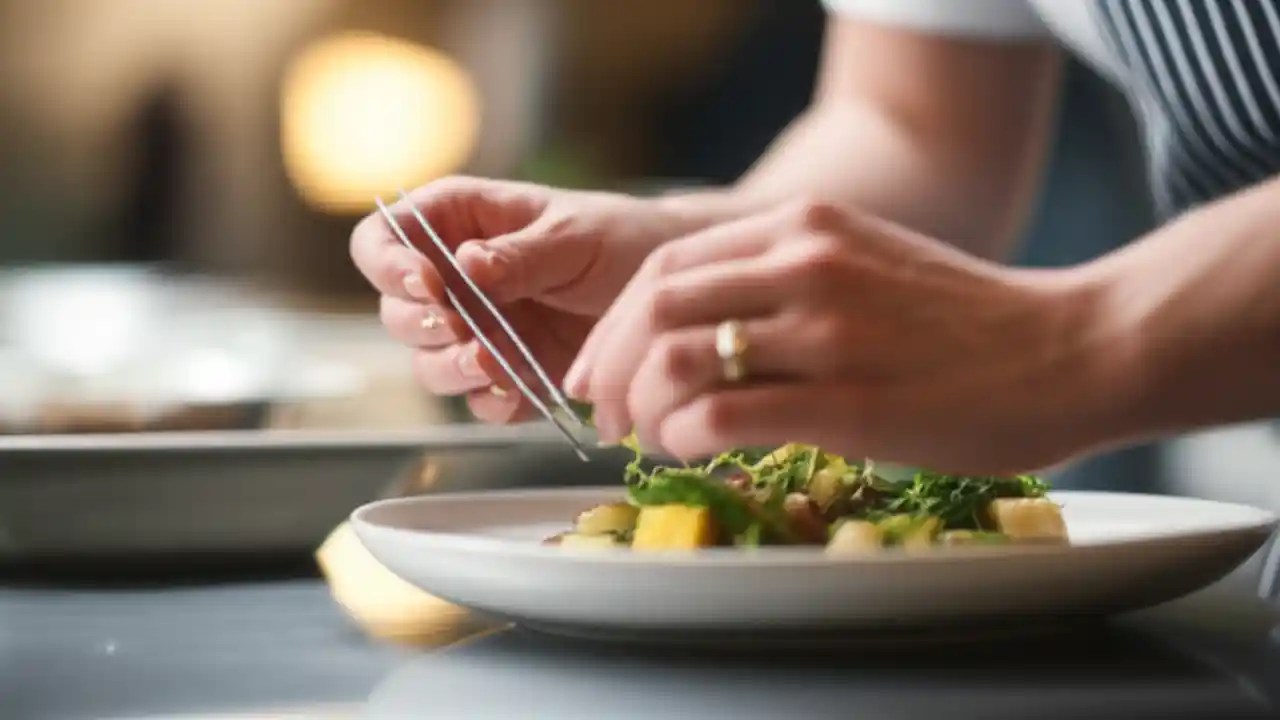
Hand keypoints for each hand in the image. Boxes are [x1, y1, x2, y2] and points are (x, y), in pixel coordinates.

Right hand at [349, 176, 710, 422]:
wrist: (669, 295)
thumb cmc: (620, 239)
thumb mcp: (575, 237)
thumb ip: (521, 254)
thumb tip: (468, 263)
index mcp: (458, 223)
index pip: (382, 238)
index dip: (388, 263)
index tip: (424, 282)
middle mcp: (454, 281)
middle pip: (396, 312)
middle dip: (423, 326)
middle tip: (460, 328)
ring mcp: (478, 332)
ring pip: (429, 364)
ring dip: (451, 370)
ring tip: (491, 363)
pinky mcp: (507, 376)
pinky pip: (479, 401)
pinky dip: (493, 401)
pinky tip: (519, 390)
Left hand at [567, 200, 1107, 472]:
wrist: (1071, 348)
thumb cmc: (966, 321)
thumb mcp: (864, 262)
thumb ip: (784, 276)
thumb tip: (698, 328)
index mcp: (803, 225)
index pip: (664, 267)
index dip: (615, 325)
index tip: (600, 369)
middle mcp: (805, 262)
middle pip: (653, 308)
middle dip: (610, 368)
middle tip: (608, 414)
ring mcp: (826, 329)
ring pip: (674, 360)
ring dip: (641, 408)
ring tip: (649, 439)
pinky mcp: (848, 400)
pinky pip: (720, 414)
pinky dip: (682, 437)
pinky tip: (692, 452)